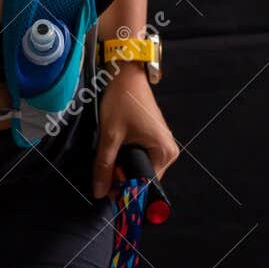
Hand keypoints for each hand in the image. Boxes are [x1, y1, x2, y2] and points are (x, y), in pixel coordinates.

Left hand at [91, 66, 178, 199]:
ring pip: (141, 168)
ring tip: (111, 152)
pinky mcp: (155, 139)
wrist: (127, 75)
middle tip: (106, 167)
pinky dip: (128, 157)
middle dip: (124, 177)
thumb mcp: (110, 135)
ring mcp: (163, 145)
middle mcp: (169, 152)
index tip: (107, 187)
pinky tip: (117, 148)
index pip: (146, 185)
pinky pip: (142, 157)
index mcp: (165, 153)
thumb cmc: (122, 101)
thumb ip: (104, 165)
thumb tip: (99, 192)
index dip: (126, 189)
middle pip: (144, 178)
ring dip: (124, 166)